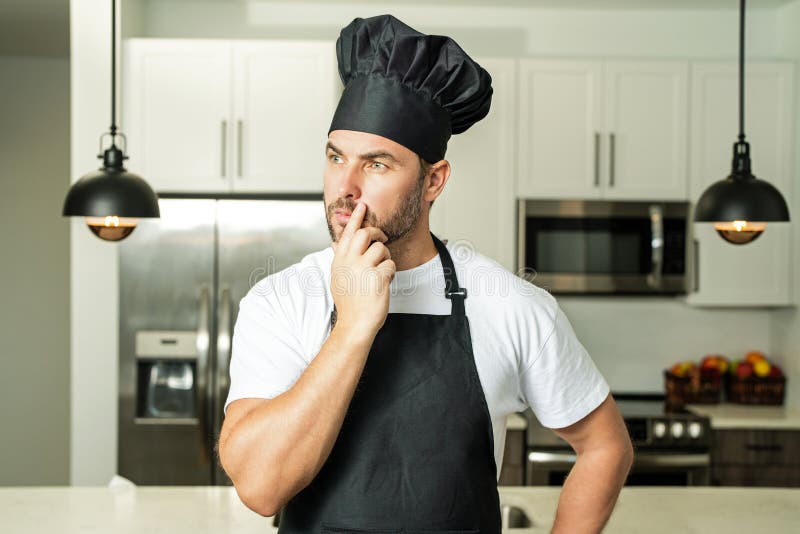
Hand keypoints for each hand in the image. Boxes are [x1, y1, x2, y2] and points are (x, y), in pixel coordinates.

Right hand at [330, 202, 395, 334]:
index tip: (362, 205)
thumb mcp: (337, 278)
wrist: (355, 324)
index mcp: (339, 260)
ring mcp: (362, 268)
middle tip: (383, 239)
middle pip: (366, 234)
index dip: (356, 218)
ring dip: (385, 258)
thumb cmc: (349, 303)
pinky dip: (390, 273)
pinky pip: (390, 264)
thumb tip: (334, 243)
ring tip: (380, 272)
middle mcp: (349, 261)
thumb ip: (339, 259)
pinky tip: (384, 284)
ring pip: (381, 248)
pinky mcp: (377, 277)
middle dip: (377, 234)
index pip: (348, 233)